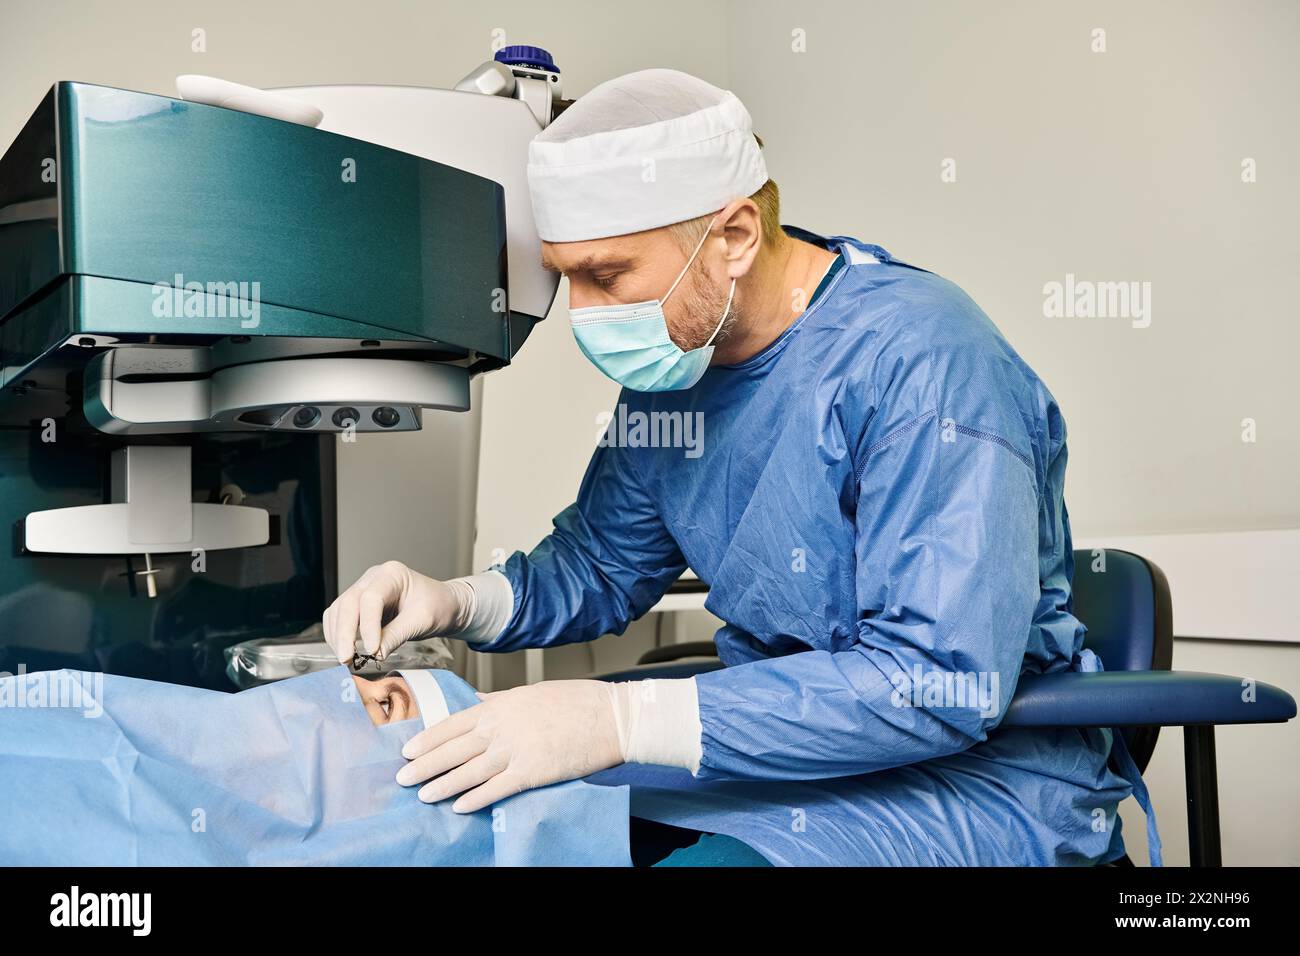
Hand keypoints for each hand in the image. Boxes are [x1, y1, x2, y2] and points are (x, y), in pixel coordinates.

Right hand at [322, 561, 469, 663]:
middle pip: (348, 603)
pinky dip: (338, 635)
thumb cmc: (438, 606)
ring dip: (337, 636)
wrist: (443, 605)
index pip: (371, 599)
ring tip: (346, 659)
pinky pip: (339, 618)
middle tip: (346, 658)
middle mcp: (373, 578)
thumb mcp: (423, 620)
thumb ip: (398, 635)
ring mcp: (363, 589)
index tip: (371, 650)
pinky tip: (346, 651)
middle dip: (344, 633)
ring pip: (338, 611)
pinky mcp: (358, 605)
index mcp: (392, 574)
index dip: (368, 626)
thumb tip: (375, 654)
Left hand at [395, 679, 623, 812]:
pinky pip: (495, 789)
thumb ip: (499, 700)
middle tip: (402, 779)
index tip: (407, 750)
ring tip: (423, 795)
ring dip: (442, 786)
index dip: (427, 740)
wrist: (609, 716)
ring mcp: (514, 751)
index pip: (452, 724)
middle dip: (424, 766)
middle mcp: (500, 728)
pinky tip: (458, 807)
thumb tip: (475, 700)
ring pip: (468, 772)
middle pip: (452, 750)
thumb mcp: (530, 692)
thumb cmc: (575, 701)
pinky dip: (474, 799)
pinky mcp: (531, 773)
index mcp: (500, 706)